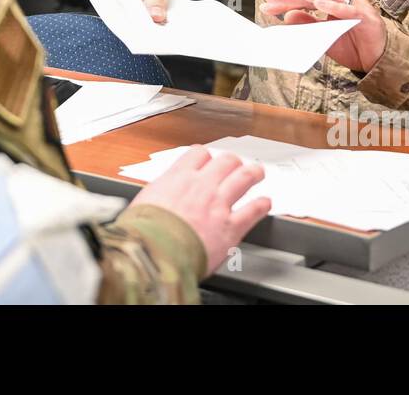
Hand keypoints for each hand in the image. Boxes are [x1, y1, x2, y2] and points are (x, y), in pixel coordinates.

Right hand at [130, 145, 270, 276]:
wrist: (154, 252)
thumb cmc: (143, 232)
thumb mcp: (143, 202)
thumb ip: (158, 195)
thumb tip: (154, 197)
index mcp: (178, 178)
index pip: (199, 154)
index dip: (206, 156)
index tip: (208, 159)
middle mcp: (201, 186)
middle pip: (225, 161)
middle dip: (233, 161)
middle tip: (236, 164)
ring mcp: (218, 205)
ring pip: (244, 178)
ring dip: (253, 173)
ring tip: (258, 172)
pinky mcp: (231, 228)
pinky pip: (253, 210)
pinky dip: (262, 205)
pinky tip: (265, 203)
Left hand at [259, 0, 386, 73]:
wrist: (379, 59)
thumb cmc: (352, 45)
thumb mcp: (324, 36)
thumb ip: (308, 25)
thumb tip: (286, 16)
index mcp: (332, 1)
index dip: (284, 1)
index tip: (265, 3)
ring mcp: (355, 5)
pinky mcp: (365, 16)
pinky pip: (348, 10)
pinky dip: (333, 7)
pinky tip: (319, 4)